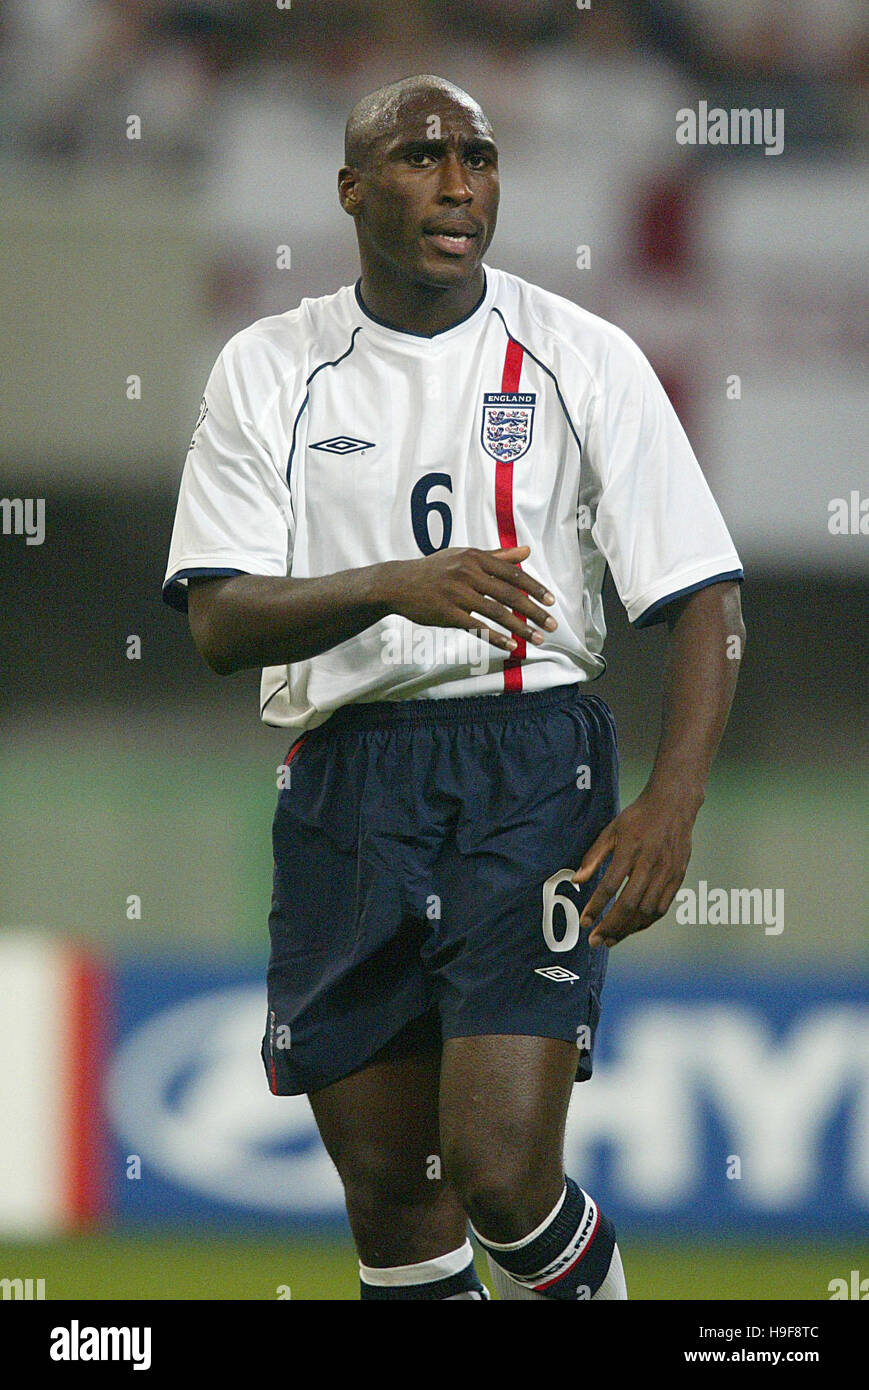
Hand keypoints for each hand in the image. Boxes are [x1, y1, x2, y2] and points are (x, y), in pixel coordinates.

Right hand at [383, 545, 556, 651]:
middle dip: (534, 611)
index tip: (552, 601)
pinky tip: (511, 646)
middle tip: (552, 624)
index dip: (535, 588)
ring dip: (520, 628)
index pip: (512, 573)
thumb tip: (526, 550)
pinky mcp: (446, 613)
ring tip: (537, 639)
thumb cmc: (435, 569)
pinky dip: (496, 637)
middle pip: (509, 594)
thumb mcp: (464, 556)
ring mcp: (457, 594)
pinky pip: (477, 627)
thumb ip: (497, 556)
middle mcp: (468, 573)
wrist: (398, 583)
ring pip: (497, 612)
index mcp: (475, 557)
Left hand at [572, 789, 694, 947]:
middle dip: (610, 926)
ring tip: (611, 939)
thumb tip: (577, 880)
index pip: (610, 886)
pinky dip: (646, 922)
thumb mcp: (611, 830)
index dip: (596, 907)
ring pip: (647, 910)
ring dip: (627, 929)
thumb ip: (593, 856)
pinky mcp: (678, 877)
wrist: (673, 805)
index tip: (585, 922)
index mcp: (630, 850)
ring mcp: (667, 872)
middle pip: (629, 904)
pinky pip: (662, 907)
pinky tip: (632, 928)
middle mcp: (650, 863)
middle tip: (595, 941)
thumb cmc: (638, 817)